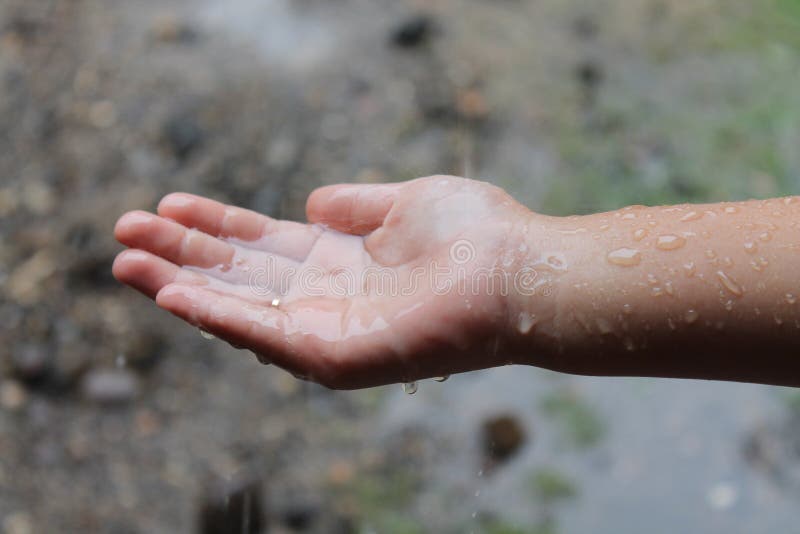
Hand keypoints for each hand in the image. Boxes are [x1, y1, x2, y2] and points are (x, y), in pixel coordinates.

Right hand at [113, 175, 539, 388]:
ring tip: (126, 263)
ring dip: (182, 287)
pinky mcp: (337, 357)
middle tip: (123, 234)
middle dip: (181, 256)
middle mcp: (327, 297)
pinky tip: (177, 295)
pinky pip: (267, 337)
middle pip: (240, 275)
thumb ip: (354, 205)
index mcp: (340, 260)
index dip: (214, 226)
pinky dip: (219, 316)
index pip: (263, 244)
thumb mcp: (404, 203)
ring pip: (240, 308)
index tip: (167, 207)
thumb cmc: (476, 235)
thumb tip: (312, 200)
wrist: (520, 270)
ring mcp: (329, 330)